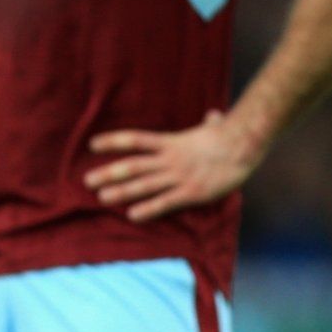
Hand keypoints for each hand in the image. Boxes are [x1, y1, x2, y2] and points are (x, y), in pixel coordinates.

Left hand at [85, 109, 263, 221]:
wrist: (244, 147)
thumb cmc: (229, 137)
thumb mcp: (213, 127)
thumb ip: (208, 123)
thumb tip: (214, 115)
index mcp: (170, 142)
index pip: (134, 140)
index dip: (112, 142)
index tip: (92, 144)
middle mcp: (169, 159)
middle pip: (132, 166)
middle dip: (108, 174)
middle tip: (87, 181)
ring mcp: (179, 176)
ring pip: (144, 185)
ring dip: (121, 192)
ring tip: (101, 198)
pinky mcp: (191, 192)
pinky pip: (165, 202)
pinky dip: (148, 209)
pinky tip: (132, 216)